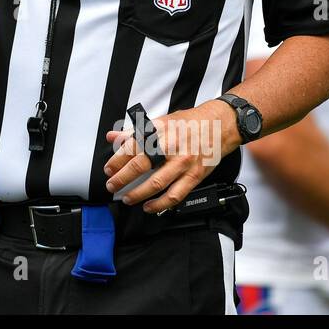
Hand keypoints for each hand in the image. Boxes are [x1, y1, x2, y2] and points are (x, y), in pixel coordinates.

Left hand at [103, 100, 239, 213]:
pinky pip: (175, 195)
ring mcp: (183, 163)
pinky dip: (160, 205)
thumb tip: (113, 137)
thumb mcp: (160, 121)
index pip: (131, 147)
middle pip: (140, 166)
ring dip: (138, 194)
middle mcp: (170, 146)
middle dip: (122, 179)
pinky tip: (149, 206)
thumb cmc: (190, 123)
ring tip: (127, 198)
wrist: (220, 125)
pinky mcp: (194, 176)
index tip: (108, 169)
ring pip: (156, 184)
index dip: (116, 161)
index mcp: (159, 131)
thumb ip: (134, 132)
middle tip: (112, 186)